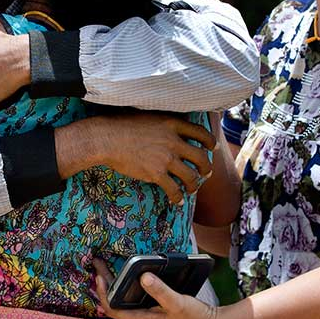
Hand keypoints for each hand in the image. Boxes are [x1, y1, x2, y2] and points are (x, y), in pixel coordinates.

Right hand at [88, 113, 214, 205]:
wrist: (106, 138)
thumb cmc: (121, 125)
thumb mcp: (148, 117)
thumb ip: (164, 125)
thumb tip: (171, 132)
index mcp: (172, 124)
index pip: (201, 133)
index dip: (210, 142)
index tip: (213, 148)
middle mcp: (173, 141)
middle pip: (201, 157)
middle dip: (207, 168)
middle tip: (206, 173)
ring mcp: (165, 158)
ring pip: (191, 176)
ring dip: (194, 185)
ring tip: (192, 189)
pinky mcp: (156, 173)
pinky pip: (174, 189)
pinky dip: (178, 198)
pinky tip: (177, 201)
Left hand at [93, 258, 225, 318]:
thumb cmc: (195, 318)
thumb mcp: (178, 303)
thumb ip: (160, 291)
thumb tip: (143, 276)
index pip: (114, 310)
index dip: (104, 294)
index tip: (99, 277)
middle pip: (115, 303)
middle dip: (106, 284)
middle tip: (98, 265)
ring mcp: (147, 316)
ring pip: (124, 300)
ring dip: (115, 284)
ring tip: (106, 267)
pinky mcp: (154, 311)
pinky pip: (134, 298)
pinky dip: (128, 286)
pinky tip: (129, 275)